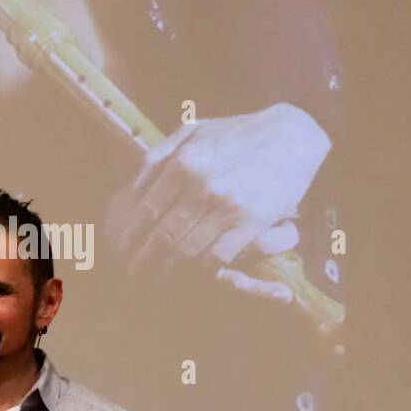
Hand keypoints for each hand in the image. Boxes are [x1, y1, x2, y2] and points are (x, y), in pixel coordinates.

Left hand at [106, 103, 329, 299]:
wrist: (292, 136)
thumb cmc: (237, 133)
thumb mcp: (194, 130)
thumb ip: (161, 154)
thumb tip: (130, 183)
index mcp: (184, 161)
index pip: (145, 208)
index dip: (129, 234)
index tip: (119, 249)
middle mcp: (202, 184)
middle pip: (161, 234)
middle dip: (142, 258)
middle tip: (131, 272)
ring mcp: (227, 205)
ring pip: (187, 249)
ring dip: (167, 269)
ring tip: (156, 279)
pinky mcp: (251, 222)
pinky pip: (218, 255)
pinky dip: (201, 269)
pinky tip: (192, 273)